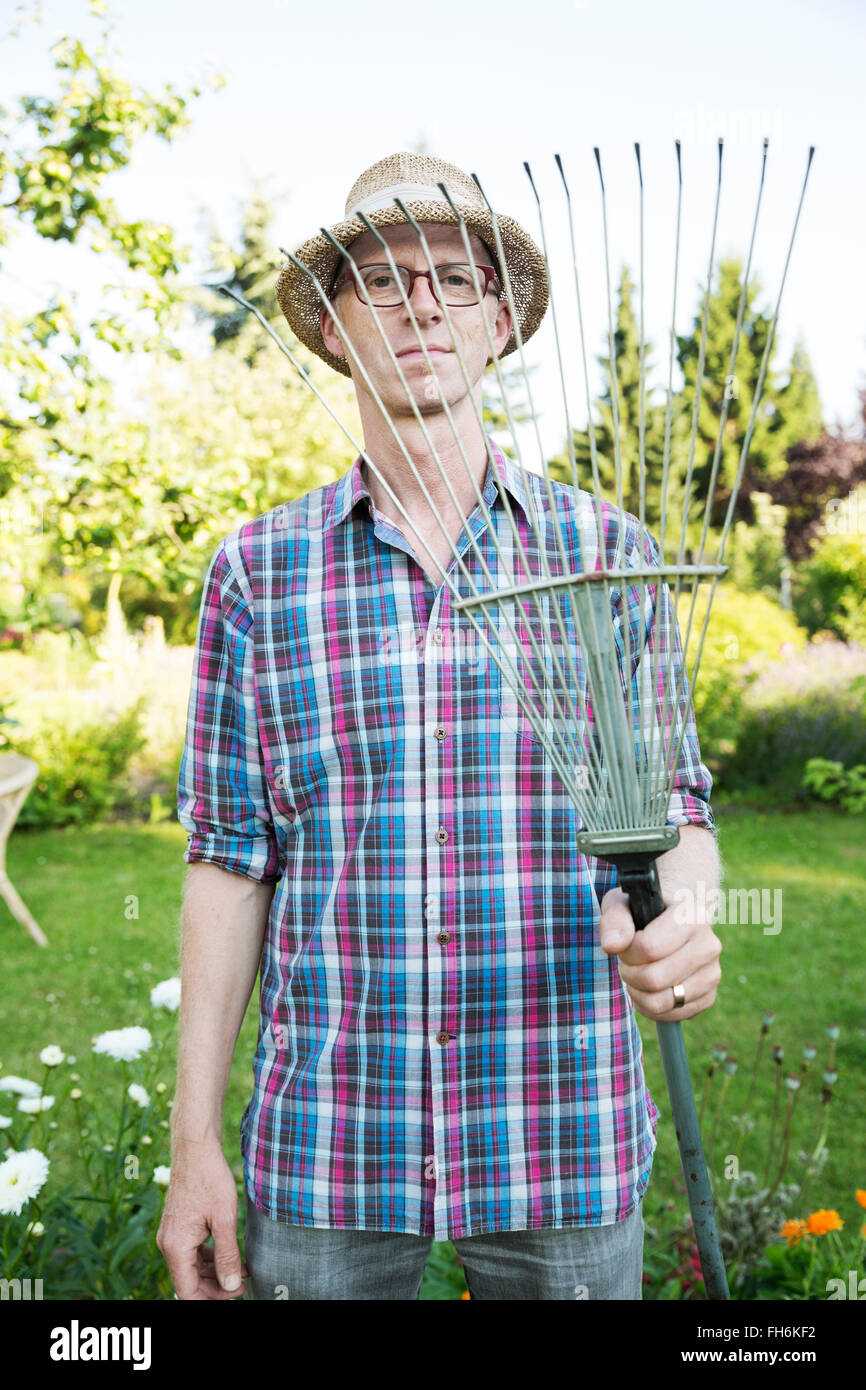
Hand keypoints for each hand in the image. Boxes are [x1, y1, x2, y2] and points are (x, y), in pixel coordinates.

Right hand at [156, 1140, 248, 1299]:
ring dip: (214, 1272)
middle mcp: (168, 1244)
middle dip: (216, 1286)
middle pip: (189, 1282)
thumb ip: (227, 1255)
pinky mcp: (178, 1225)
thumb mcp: (224, 1219)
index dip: (213, 1298)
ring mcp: (171, 1234)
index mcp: (176, 1247)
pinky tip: (227, 1252)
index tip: (236, 1291)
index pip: (188, 1292)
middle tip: (241, 1283)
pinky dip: (208, 1256)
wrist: (196, 1148)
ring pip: (191, 1267)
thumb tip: (230, 1285)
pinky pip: (191, 1251)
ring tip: (240, 1268)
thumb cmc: (209, 1179)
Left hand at [598, 885, 721, 1021]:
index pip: (649, 948)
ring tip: (637, 972)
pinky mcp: (709, 997)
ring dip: (637, 992)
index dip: (626, 951)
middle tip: (628, 961)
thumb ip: (614, 920)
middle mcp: (708, 945)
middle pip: (652, 979)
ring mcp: (712, 974)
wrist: (675, 918)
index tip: (625, 942)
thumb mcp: (622, 903)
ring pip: (659, 1002)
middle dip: (629, 973)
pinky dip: (650, 1007)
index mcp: (691, 916)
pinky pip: (670, 1016)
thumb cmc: (644, 910)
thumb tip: (612, 946)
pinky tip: (649, 988)